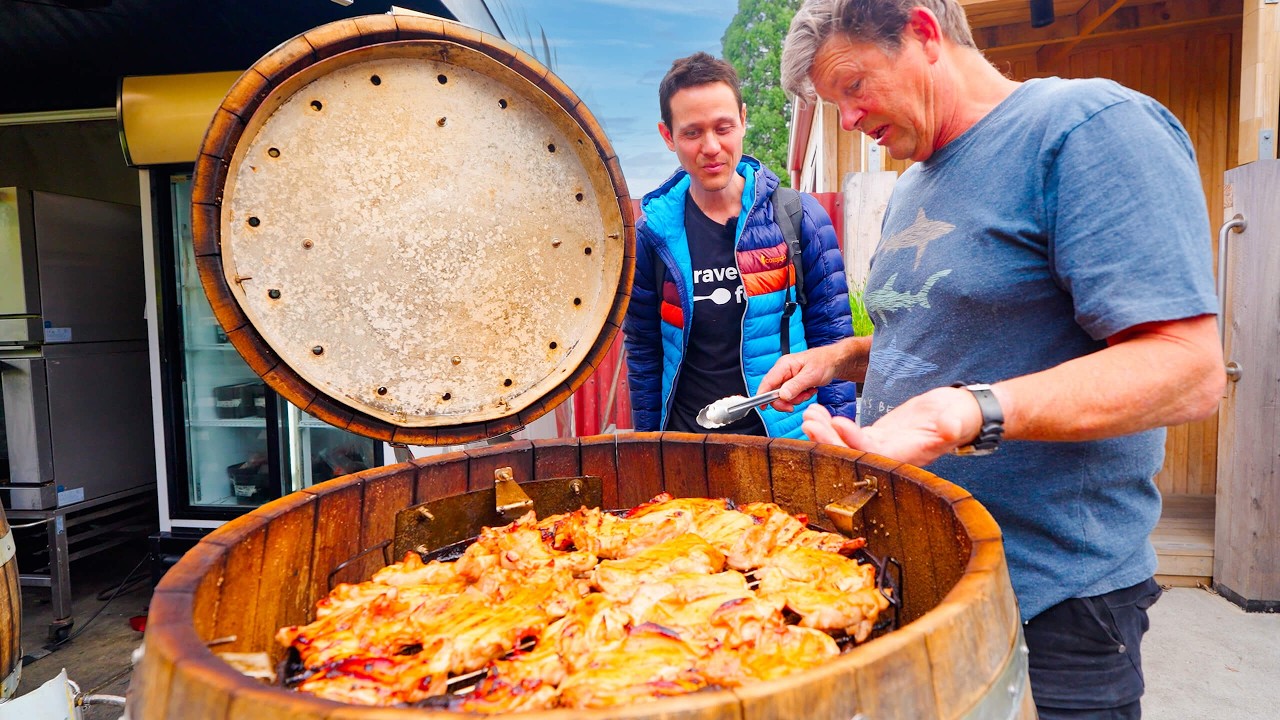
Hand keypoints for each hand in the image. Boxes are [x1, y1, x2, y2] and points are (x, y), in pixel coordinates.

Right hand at [757, 343, 842, 411]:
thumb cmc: (824, 363)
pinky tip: (809, 390)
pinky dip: (801, 397)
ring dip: (797, 398)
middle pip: (774, 392)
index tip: (762, 407)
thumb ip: (796, 386)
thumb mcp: (811, 375)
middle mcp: (783, 371)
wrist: (833, 362)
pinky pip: (791, 396)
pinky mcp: (792, 383)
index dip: (762, 395)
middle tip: (798, 401)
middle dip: (787, 400)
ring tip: (808, 392)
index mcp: (784, 365)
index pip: (767, 382)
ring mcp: (787, 378)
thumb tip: (782, 396)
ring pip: (783, 396)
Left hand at [800, 386, 982, 466]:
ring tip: (808, 415)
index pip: (875, 452)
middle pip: (853, 453)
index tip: (839, 423)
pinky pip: (846, 435)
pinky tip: (816, 412)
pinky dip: (830, 425)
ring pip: (845, 445)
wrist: (959, 414)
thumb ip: (953, 425)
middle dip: (829, 439)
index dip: (855, 440)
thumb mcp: (959, 419)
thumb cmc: (961, 417)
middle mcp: (890, 457)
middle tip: (811, 421)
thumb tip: (950, 427)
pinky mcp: (875, 438)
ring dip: (824, 432)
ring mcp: (880, 448)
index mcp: (908, 456)